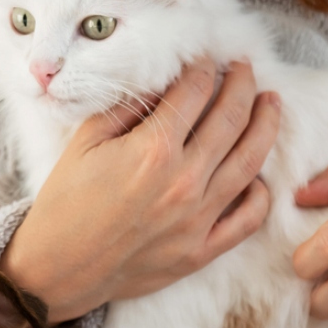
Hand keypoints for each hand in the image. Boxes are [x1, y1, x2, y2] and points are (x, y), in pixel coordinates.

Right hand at [0, 58, 280, 323]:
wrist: (57, 270)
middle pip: (232, 117)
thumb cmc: (65, 204)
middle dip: (242, 82)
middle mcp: (183, 181)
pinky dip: (260, 194)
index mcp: (153, 149)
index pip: (195, 91)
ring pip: (251, 160)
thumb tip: (163, 83)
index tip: (205, 57)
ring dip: (266, 123)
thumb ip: (127, 107)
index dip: (203, 66)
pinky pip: (248, 219)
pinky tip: (256, 175)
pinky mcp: (201, 251)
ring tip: (270, 103)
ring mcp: (197, 219)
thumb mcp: (85, 142)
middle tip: (244, 66)